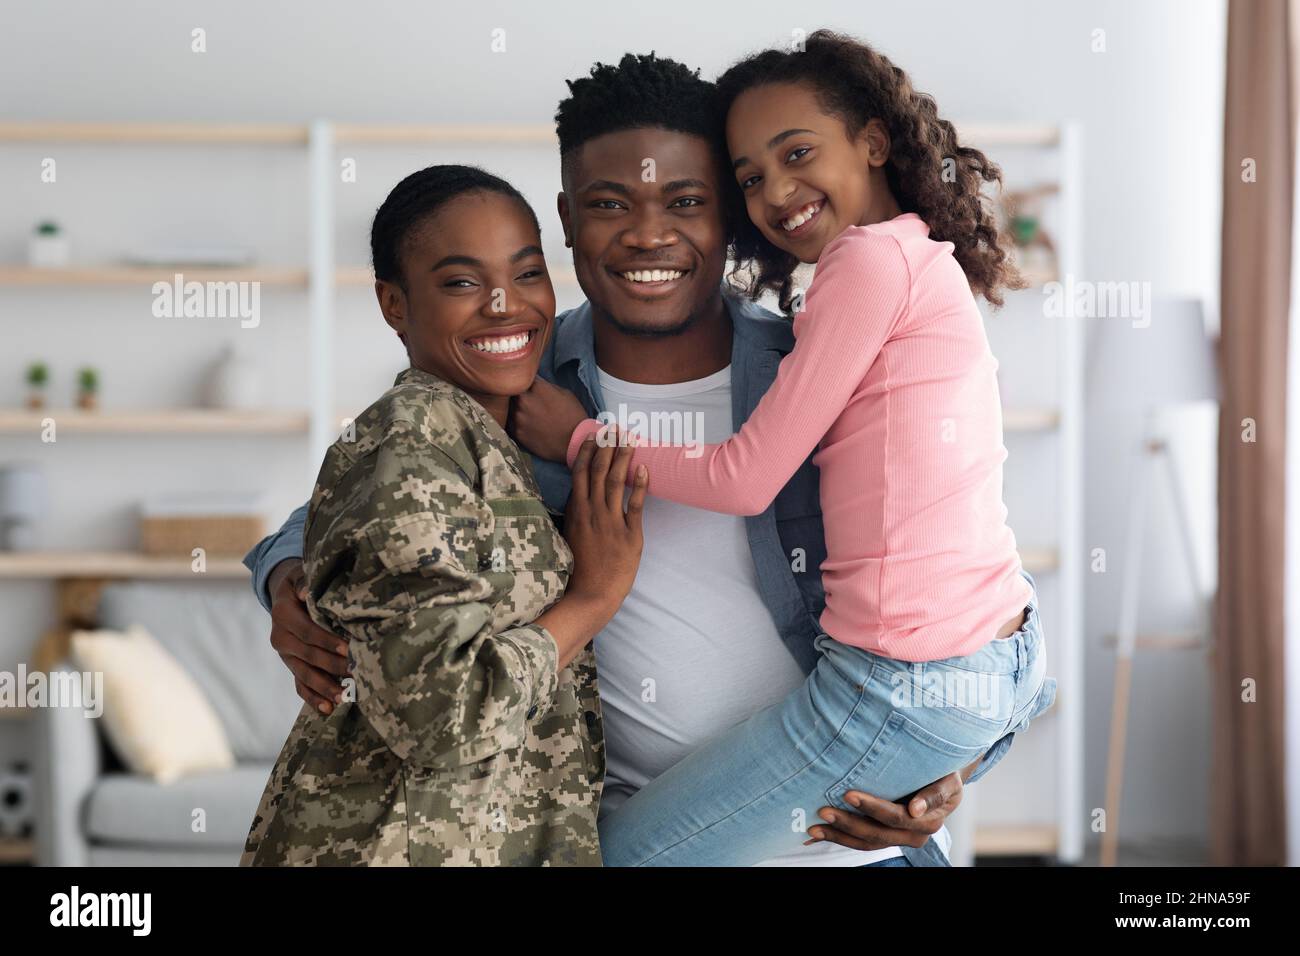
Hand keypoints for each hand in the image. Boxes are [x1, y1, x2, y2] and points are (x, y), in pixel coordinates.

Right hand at [267, 558, 349, 713]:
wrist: (286, 594)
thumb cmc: (301, 582)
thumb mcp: (300, 574)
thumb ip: (305, 582)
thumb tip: (306, 591)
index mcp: (282, 614)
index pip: (307, 631)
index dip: (327, 641)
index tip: (348, 648)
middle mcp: (280, 637)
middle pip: (308, 656)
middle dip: (332, 666)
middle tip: (356, 673)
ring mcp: (285, 655)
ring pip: (303, 674)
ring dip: (324, 687)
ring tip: (343, 698)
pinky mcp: (292, 665)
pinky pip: (299, 684)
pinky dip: (312, 697)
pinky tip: (327, 709)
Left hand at [511, 377, 589, 461]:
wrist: (575, 443)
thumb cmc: (574, 416)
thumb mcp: (564, 393)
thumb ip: (545, 385)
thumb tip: (534, 383)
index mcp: (537, 387)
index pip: (523, 376)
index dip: (525, 379)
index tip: (528, 383)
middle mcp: (524, 400)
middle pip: (512, 390)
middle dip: (517, 392)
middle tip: (527, 399)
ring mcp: (518, 417)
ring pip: (508, 407)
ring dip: (514, 408)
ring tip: (528, 413)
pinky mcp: (516, 432)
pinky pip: (510, 422)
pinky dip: (515, 421)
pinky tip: (526, 424)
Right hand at [562, 430, 646, 610]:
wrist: (591, 594)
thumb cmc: (580, 568)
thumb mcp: (571, 536)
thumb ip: (574, 515)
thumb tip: (577, 497)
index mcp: (576, 512)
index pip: (581, 474)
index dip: (588, 452)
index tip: (594, 435)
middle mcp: (592, 512)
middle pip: (599, 472)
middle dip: (606, 447)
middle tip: (614, 428)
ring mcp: (610, 522)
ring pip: (616, 482)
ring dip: (623, 459)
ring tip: (629, 440)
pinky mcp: (629, 534)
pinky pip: (635, 505)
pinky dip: (640, 486)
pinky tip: (645, 469)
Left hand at [804, 757, 979, 851]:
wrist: (944, 779)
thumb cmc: (945, 772)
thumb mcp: (949, 779)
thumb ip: (936, 792)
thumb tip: (915, 809)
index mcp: (929, 821)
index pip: (895, 817)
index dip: (871, 807)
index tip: (848, 795)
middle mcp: (914, 835)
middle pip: (876, 833)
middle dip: (848, 823)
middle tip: (823, 810)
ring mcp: (898, 838)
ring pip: (866, 843)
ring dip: (839, 836)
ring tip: (815, 827)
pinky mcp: (885, 836)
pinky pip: (861, 842)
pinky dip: (839, 838)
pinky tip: (818, 835)